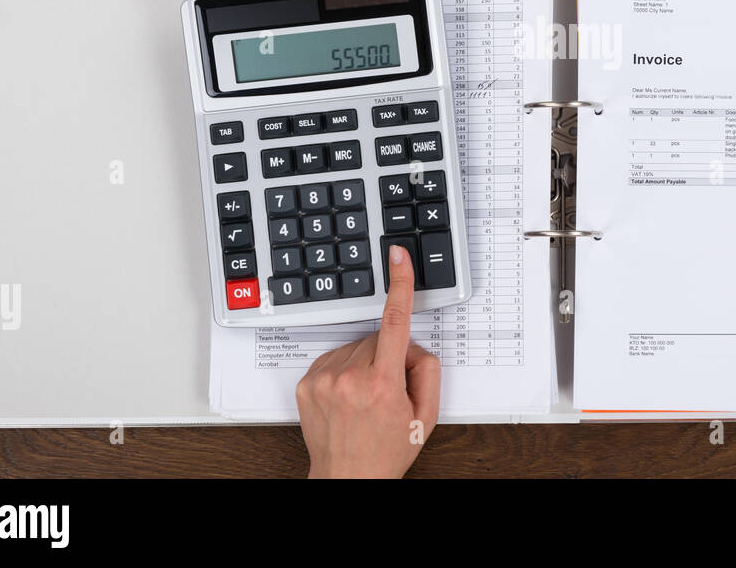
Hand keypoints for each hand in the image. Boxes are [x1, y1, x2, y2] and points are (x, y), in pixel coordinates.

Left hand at [296, 245, 441, 477]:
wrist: (348, 479)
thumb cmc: (385, 452)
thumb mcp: (426, 416)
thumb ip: (428, 371)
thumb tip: (414, 345)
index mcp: (383, 384)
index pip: (395, 322)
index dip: (400, 284)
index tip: (397, 257)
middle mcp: (350, 378)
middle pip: (377, 339)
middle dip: (388, 355)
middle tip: (389, 389)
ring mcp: (324, 379)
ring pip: (355, 347)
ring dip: (364, 363)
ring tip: (366, 397)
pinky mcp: (307, 382)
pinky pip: (334, 358)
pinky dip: (344, 369)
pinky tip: (348, 395)